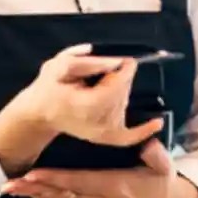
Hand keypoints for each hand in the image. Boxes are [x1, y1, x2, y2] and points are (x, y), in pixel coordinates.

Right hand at [0, 44, 163, 175]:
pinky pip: (130, 136)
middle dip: (116, 77)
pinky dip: (144, 130)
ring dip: (117, 89)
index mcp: (87, 105)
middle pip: (122, 90)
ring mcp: (103, 133)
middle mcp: (99, 122)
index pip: (118, 82)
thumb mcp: (58, 66)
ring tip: (95, 87)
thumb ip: (85, 61)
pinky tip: (157, 121)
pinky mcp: (106, 138)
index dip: (123, 67)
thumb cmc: (48, 88)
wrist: (40, 114)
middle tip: (96, 75)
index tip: (123, 59)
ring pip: (123, 100)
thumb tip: (114, 60)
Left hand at [2, 141, 197, 197]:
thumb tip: (148, 142)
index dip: (57, 179)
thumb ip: (158, 155)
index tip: (34, 174)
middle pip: (64, 195)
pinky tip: (34, 196)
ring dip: (37, 196)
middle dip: (36, 189)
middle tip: (11, 184)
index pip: (82, 182)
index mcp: (119, 187)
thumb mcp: (166, 167)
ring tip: (14, 188)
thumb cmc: (164, 181)